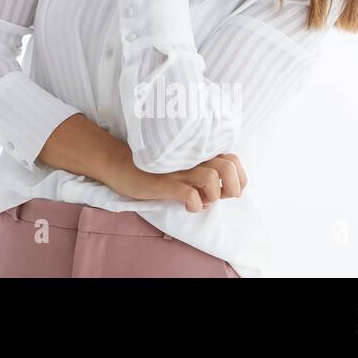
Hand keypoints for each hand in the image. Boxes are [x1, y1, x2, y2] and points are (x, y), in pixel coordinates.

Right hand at [104, 151, 248, 212]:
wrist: (118, 164)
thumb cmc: (152, 168)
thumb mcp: (180, 165)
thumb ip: (200, 170)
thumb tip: (218, 191)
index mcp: (197, 152)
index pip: (234, 159)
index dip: (239, 178)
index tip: (229, 190)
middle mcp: (191, 157)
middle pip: (229, 166)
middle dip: (232, 188)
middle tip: (218, 197)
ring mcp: (178, 169)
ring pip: (212, 178)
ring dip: (212, 196)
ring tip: (199, 201)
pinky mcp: (164, 183)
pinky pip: (191, 195)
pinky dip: (194, 205)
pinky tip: (185, 205)